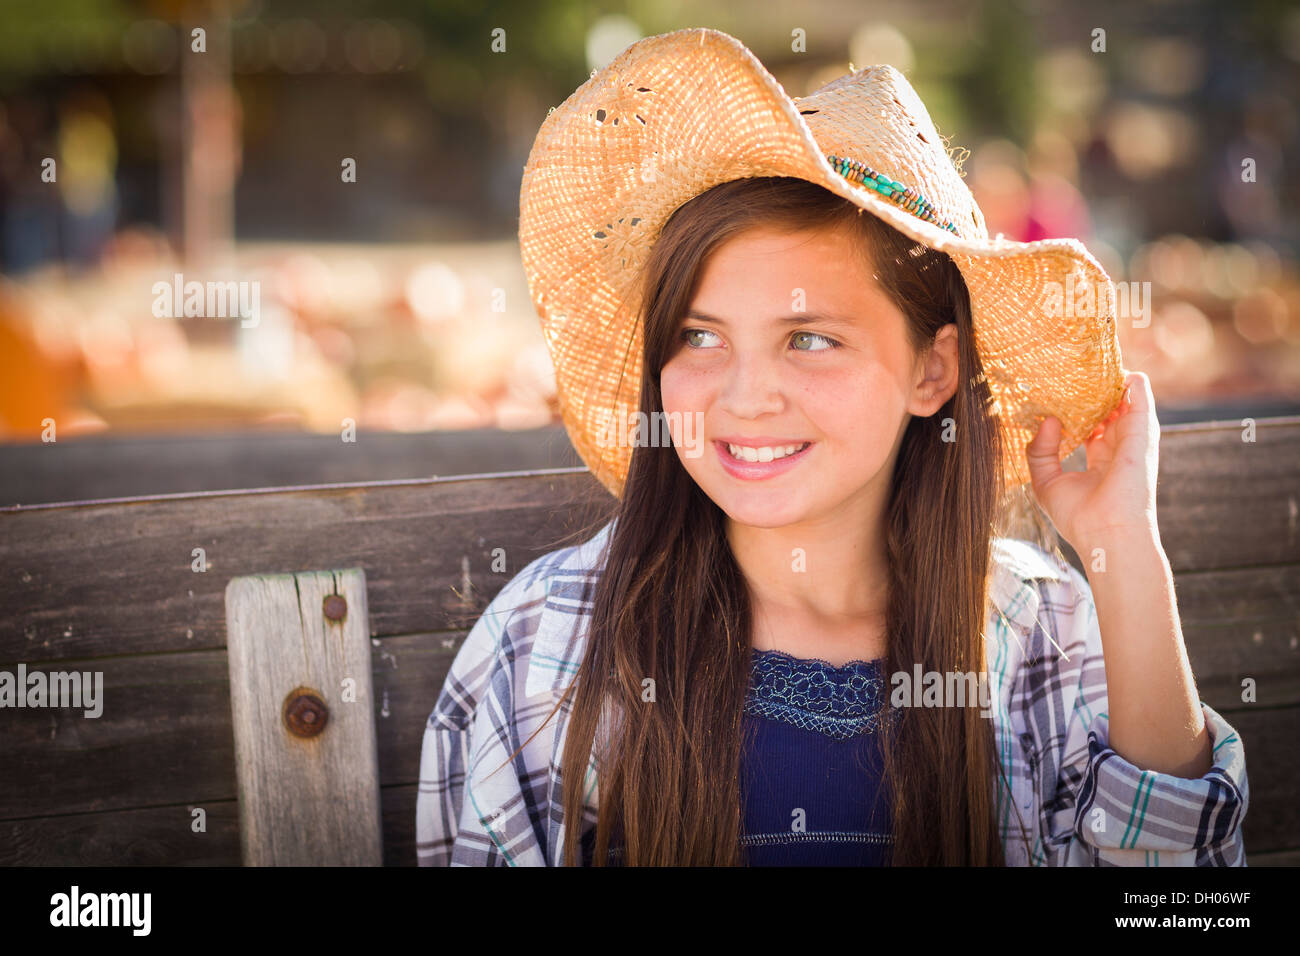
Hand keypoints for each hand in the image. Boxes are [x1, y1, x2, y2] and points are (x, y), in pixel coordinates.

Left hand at [1024, 369, 1160, 555]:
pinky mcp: (1142, 434)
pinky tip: (1119, 368)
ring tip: (1095, 362)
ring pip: (1126, 402)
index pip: (1092, 429)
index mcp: (1100, 462)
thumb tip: (1047, 421)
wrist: (1106, 533)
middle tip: (1075, 371)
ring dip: (1113, 383)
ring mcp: (1133, 441)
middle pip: (1110, 412)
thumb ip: (1040, 452)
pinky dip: (1133, 383)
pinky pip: (1141, 399)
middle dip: (1095, 393)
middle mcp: (1119, 449)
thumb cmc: (1079, 517)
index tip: (1060, 395)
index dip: (1078, 412)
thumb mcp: (1047, 483)